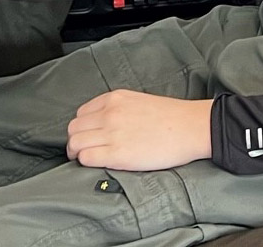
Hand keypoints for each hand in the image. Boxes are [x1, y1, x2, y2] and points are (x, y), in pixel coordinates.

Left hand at [67, 90, 212, 171]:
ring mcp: (112, 133)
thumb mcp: (137, 101)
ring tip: (86, 159)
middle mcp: (109, 113)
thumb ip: (116, 108)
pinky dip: (85, 162)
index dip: (82, 128)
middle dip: (75, 141)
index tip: (88, 137)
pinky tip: (95, 164)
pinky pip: (86, 157)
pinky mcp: (117, 154)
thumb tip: (102, 123)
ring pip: (75, 143)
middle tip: (82, 151)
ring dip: (77, 153)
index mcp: (114, 98)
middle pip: (74, 128)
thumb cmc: (169, 116)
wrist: (189, 127)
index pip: (81, 113)